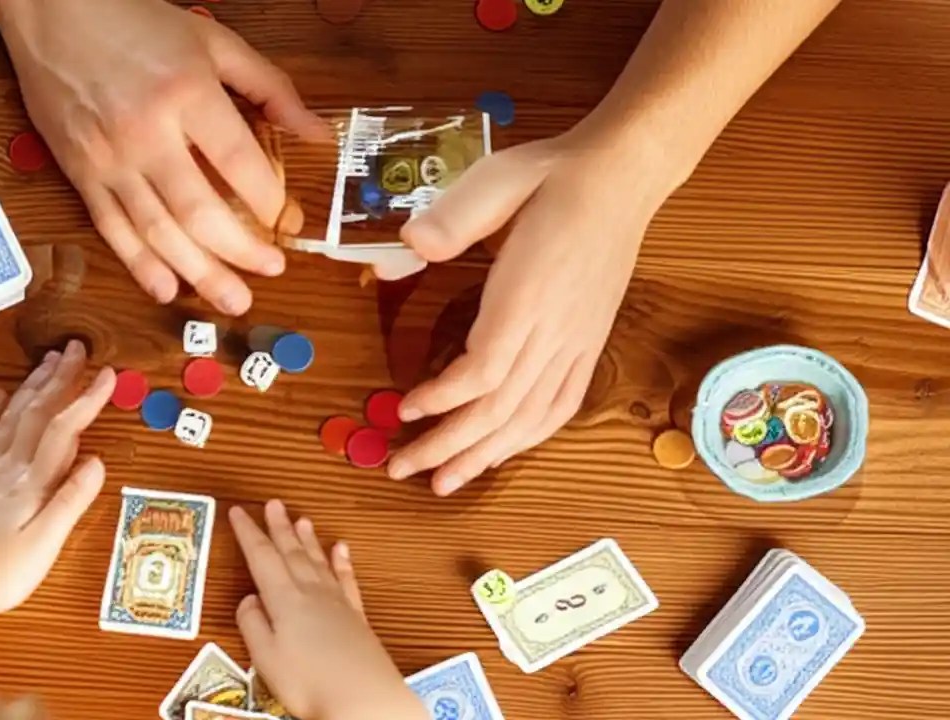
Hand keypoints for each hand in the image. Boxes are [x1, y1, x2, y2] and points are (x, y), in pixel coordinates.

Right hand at [0, 0, 327, 314]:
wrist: (50, 12)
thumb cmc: (134, 22)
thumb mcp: (213, 41)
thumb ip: (270, 88)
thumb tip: (317, 133)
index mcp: (186, 93)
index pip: (238, 162)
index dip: (269, 201)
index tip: (287, 222)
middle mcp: (146, 132)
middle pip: (199, 211)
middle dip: (240, 252)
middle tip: (270, 273)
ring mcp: (109, 158)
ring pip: (157, 230)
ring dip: (198, 272)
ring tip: (232, 300)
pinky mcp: (80, 172)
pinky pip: (112, 228)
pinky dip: (139, 264)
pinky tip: (167, 288)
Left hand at [0, 340, 114, 629]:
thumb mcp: (42, 546)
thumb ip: (70, 501)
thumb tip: (97, 461)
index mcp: (30, 483)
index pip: (64, 429)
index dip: (87, 399)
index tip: (109, 374)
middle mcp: (7, 468)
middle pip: (37, 412)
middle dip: (60, 378)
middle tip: (77, 348)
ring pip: (10, 416)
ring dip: (32, 385)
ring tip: (49, 361)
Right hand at [229, 501, 424, 719]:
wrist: (364, 698)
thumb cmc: (309, 682)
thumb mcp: (265, 657)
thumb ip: (252, 624)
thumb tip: (249, 598)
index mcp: (284, 599)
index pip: (261, 557)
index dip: (248, 532)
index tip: (238, 511)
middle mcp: (311, 592)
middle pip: (291, 551)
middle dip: (279, 526)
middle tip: (272, 503)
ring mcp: (337, 602)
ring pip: (318, 560)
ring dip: (307, 539)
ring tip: (301, 519)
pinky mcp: (356, 617)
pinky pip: (346, 579)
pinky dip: (341, 562)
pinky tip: (341, 549)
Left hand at [388, 130, 675, 494]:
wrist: (622, 178)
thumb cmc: (553, 177)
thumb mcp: (499, 179)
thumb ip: (452, 218)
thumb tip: (409, 245)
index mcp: (529, 293)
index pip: (485, 369)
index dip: (443, 400)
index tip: (402, 410)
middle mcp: (557, 329)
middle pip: (500, 407)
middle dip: (447, 446)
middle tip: (401, 469)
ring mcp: (578, 342)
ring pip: (530, 416)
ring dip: (483, 454)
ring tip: (443, 482)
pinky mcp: (589, 344)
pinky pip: (562, 405)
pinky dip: (527, 437)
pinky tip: (499, 453)